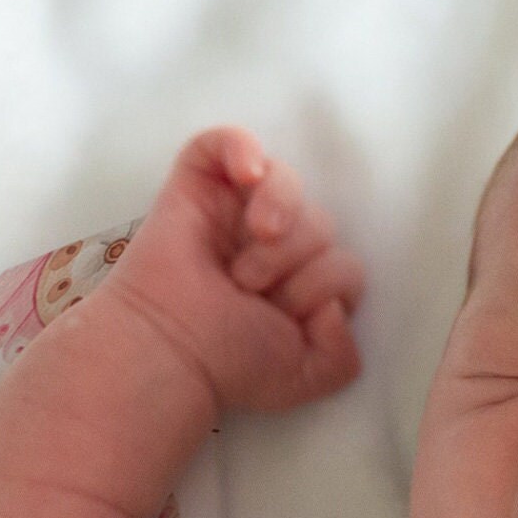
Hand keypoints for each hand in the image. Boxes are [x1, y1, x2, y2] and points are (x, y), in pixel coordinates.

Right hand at [96, 126, 364, 414]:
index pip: (344, 263)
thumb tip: (338, 306)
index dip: (322, 288)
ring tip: (242, 264)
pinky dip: (241, 149)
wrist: (172, 350)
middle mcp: (271, 243)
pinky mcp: (197, 185)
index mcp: (297, 282)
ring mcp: (234, 210)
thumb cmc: (227, 363)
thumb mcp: (305, 377)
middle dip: (295, 264)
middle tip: (250, 294)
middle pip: (321, 222)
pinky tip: (247, 177)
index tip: (283, 316)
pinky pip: (227, 141)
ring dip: (277, 224)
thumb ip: (345, 357)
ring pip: (286, 181)